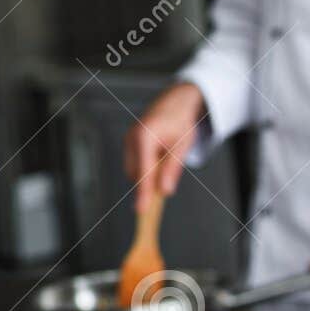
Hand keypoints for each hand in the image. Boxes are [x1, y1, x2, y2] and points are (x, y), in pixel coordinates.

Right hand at [124, 82, 203, 211]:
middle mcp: (131, 138)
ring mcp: (127, 140)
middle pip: (135, 173)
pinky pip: (134, 162)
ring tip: (165, 158)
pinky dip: (145, 166)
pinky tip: (158, 155)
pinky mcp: (128, 142)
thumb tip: (165, 190)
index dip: (143, 193)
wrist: (175, 100)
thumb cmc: (180, 120)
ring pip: (133, 169)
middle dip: (148, 182)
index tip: (141, 210)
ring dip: (147, 173)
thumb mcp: (182, 145)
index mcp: (144, 137)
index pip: (143, 172)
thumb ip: (172, 169)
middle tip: (167, 182)